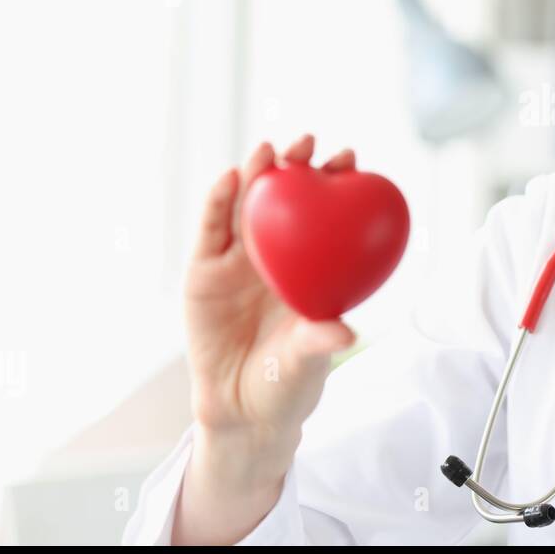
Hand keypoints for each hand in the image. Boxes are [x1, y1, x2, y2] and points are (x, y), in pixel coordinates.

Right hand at [183, 133, 357, 453]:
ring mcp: (237, 261)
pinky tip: (228, 178)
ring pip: (246, 207)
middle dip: (297, 165)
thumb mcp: (306, 361)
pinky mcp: (203, 272)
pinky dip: (218, 202)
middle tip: (309, 142)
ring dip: (256, 173)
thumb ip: (319, 341)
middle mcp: (274, 256)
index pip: (326, 216)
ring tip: (267, 150)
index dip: (337, 184)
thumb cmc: (286, 384)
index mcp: (308, 267)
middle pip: (285, 200)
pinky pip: (211, 232)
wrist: (240, 411)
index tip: (351, 159)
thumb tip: (346, 333)